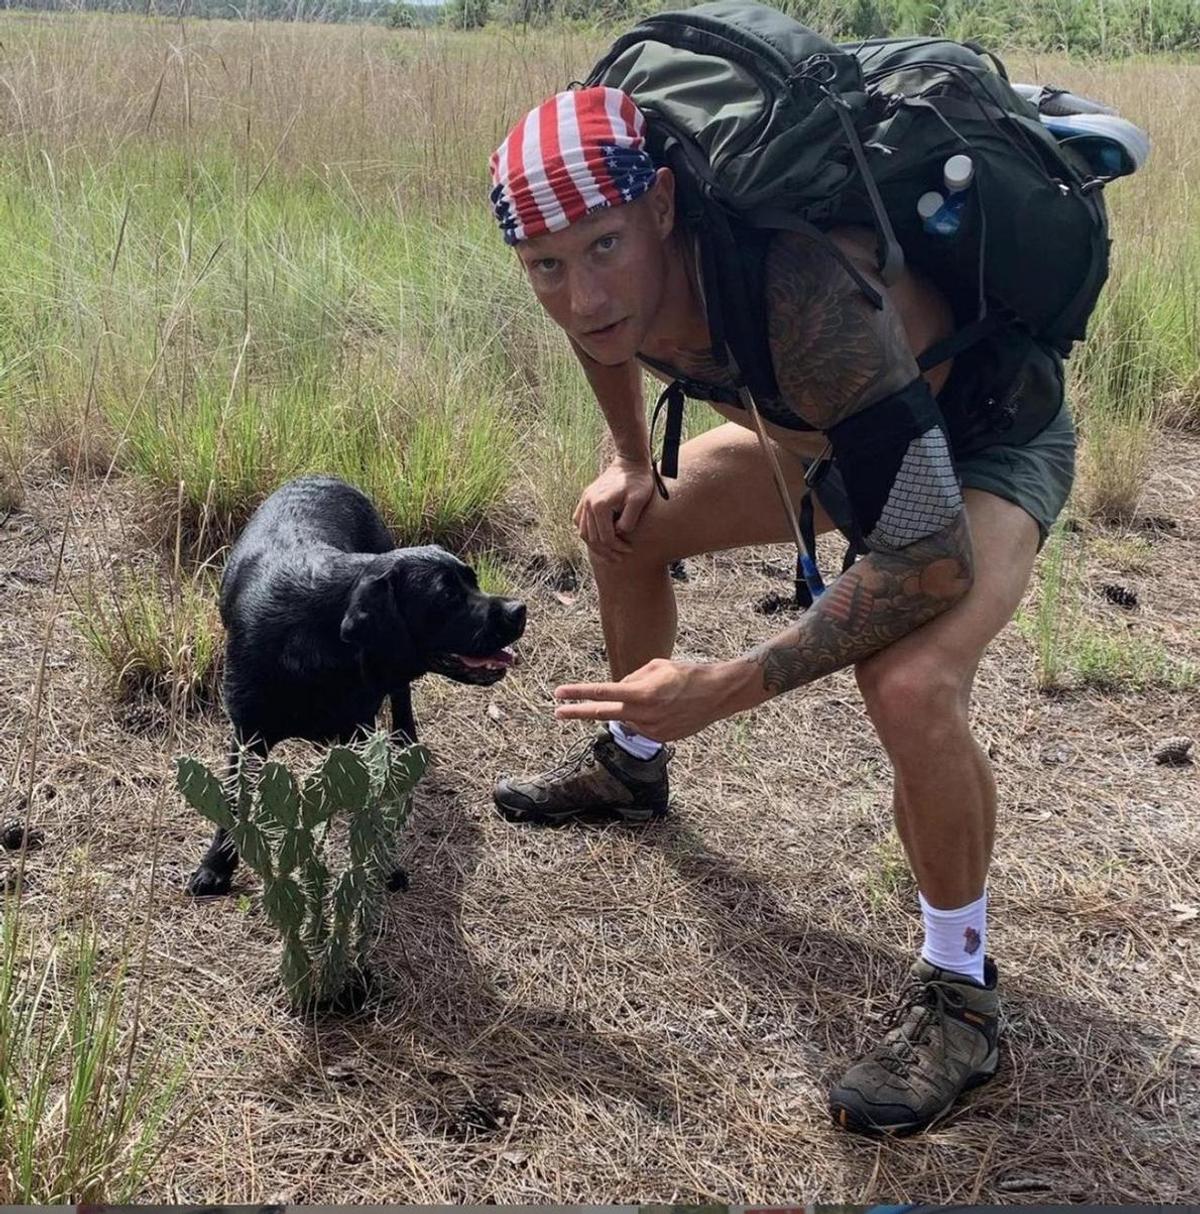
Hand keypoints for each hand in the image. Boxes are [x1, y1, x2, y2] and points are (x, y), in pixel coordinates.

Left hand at [554, 657, 750, 742]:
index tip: (559, 693)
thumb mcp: (656, 666)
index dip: (578, 693)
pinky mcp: (661, 738)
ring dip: (629, 708)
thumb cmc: (687, 674)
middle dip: (578, 712)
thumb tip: (616, 691)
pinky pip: (641, 726)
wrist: (718, 695)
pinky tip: (664, 708)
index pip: (602, 693)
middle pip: (603, 714)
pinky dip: (643, 716)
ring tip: (657, 696)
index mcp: (642, 692)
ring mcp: (652, 729)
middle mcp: (644, 713)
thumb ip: (631, 679)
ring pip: (626, 718)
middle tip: (557, 711)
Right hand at [573, 456, 655, 559]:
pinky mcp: (586, 498)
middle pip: (592, 538)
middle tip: (620, 558)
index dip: (617, 547)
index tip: (629, 550)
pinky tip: (598, 538)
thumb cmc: (638, 481)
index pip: (605, 537)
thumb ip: (629, 519)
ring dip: (595, 545)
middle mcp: (588, 503)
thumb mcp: (640, 499)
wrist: (630, 462)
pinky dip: (587, 532)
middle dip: (606, 551)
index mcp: (599, 505)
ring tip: (610, 552)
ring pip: (583, 532)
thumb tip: (620, 533)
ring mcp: (585, 500)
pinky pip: (579, 521)